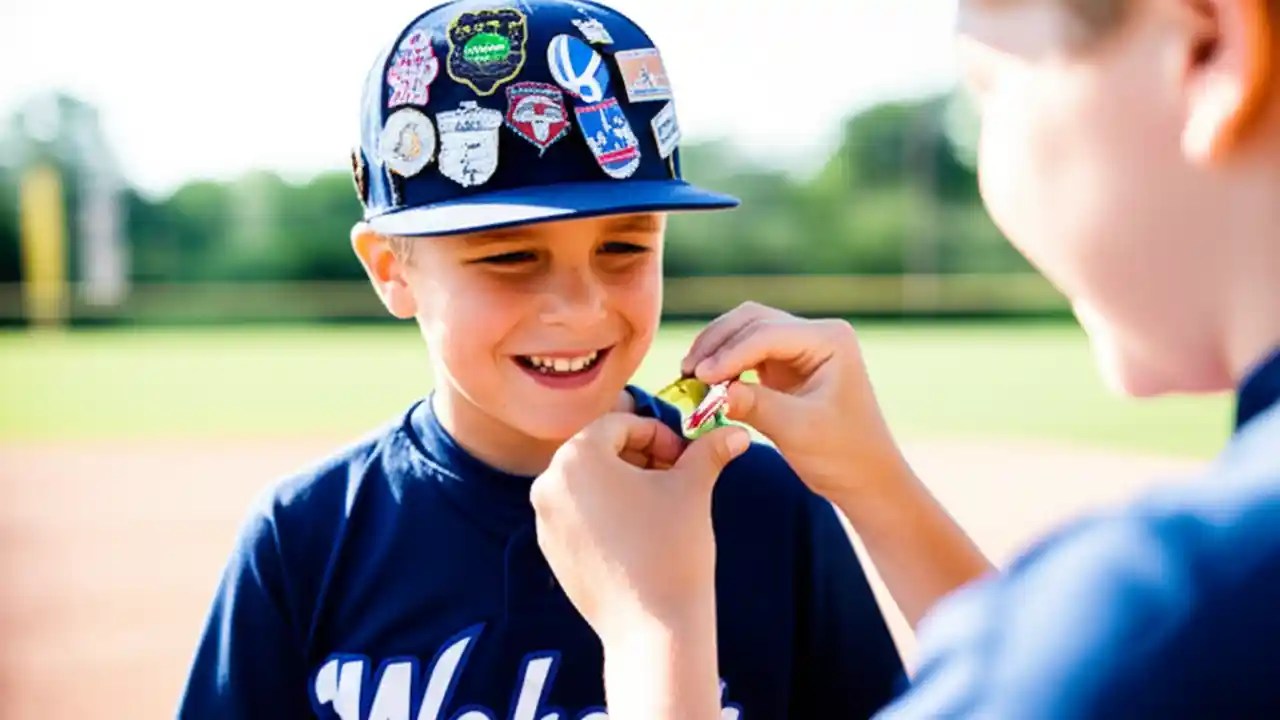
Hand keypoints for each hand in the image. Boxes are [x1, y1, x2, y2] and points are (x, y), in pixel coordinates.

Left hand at [531, 412, 749, 642]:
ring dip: (624, 484)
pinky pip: (579, 514)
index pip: (621, 425)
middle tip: (675, 477)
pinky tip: (638, 533)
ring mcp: (545, 519)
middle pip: (600, 451)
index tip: (685, 458)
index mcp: (577, 456)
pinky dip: (606, 513)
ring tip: (659, 506)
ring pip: (589, 483)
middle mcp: (549, 482)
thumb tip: (737, 432)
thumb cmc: (671, 549)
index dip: (659, 436)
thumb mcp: (693, 488)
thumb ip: (709, 450)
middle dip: (640, 458)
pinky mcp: (550, 549)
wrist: (652, 626)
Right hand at [682, 302, 911, 502]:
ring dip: (716, 351)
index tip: (700, 378)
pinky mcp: (786, 366)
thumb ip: (755, 406)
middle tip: (688, 374)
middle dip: (717, 344)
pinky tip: (707, 384)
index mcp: (830, 339)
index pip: (767, 333)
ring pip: (745, 332)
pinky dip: (725, 365)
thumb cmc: (842, 455)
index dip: (730, 353)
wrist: (865, 478)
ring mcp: (800, 348)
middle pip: (751, 321)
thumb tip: (711, 391)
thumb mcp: (798, 431)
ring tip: (691, 378)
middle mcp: (816, 334)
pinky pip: (747, 354)